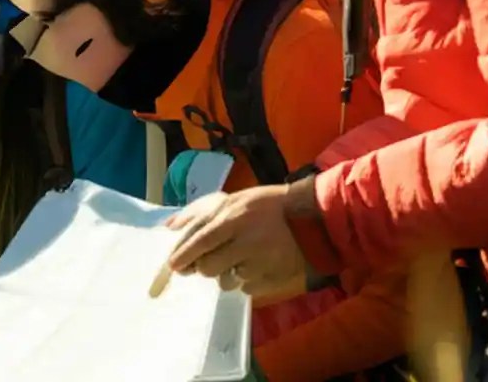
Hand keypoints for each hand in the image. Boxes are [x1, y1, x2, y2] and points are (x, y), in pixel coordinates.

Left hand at [164, 186, 309, 297]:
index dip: (184, 255)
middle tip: (204, 262)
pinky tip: (256, 265)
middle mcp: (247, 242)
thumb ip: (202, 213)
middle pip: (209, 267)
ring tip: (239, 258)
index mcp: (236, 218)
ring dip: (225, 274)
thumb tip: (170, 226)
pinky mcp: (273, 281)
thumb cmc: (271, 206)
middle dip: (202, 267)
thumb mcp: (237, 199)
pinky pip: (246, 288)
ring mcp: (261, 265)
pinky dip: (245, 280)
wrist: (316, 222)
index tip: (173, 265)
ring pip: (226, 281)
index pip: (201, 241)